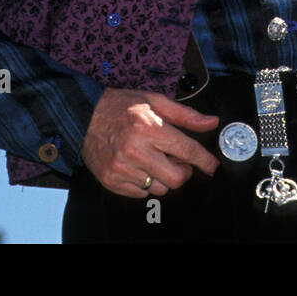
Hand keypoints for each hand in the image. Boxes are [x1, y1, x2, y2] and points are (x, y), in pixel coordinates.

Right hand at [80, 88, 219, 197]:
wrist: (84, 116)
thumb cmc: (121, 106)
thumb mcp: (156, 101)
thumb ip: (186, 115)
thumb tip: (211, 122)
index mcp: (148, 128)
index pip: (187, 151)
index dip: (205, 160)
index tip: (212, 165)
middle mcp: (134, 150)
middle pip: (176, 178)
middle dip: (184, 171)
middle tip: (178, 160)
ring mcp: (121, 168)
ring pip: (159, 188)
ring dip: (164, 177)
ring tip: (154, 159)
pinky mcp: (111, 180)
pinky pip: (141, 194)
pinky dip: (146, 183)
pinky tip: (140, 166)